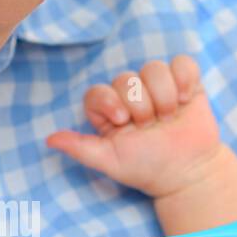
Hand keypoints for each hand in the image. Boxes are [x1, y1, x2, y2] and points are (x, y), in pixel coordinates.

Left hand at [45, 56, 221, 196]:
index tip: (123, 121)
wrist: (186, 172)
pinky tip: (185, 101)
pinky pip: (182, 63)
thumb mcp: (110, 161)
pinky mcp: (185, 82)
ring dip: (164, 97)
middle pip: (127, 78)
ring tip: (168, 118)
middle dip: (140, 106)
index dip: (110, 101)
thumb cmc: (146, 168)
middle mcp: (131, 94)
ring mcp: (158, 86)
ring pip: (154, 68)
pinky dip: (185, 79)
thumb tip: (49, 140)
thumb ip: (80, 148)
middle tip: (150, 127)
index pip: (98, 91)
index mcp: (109, 110)